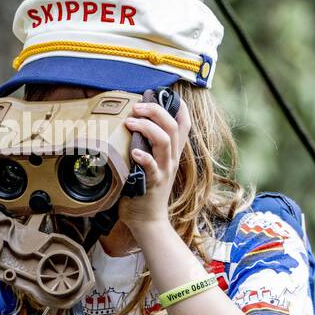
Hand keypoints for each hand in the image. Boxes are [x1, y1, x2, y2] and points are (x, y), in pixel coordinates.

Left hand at [121, 98, 190, 233]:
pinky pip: (152, 167)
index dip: (180, 107)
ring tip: (130, 122)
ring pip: (164, 141)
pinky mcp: (153, 183)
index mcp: (172, 152)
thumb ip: (146, 146)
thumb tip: (130, 124)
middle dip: (155, 111)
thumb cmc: (144, 190)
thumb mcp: (151, 164)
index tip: (167, 95)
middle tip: (137, 107)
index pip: (184, 125)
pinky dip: (144, 157)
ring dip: (147, 127)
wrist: (148, 220)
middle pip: (172, 127)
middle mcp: (171, 159)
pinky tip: (133, 151)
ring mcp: (164, 171)